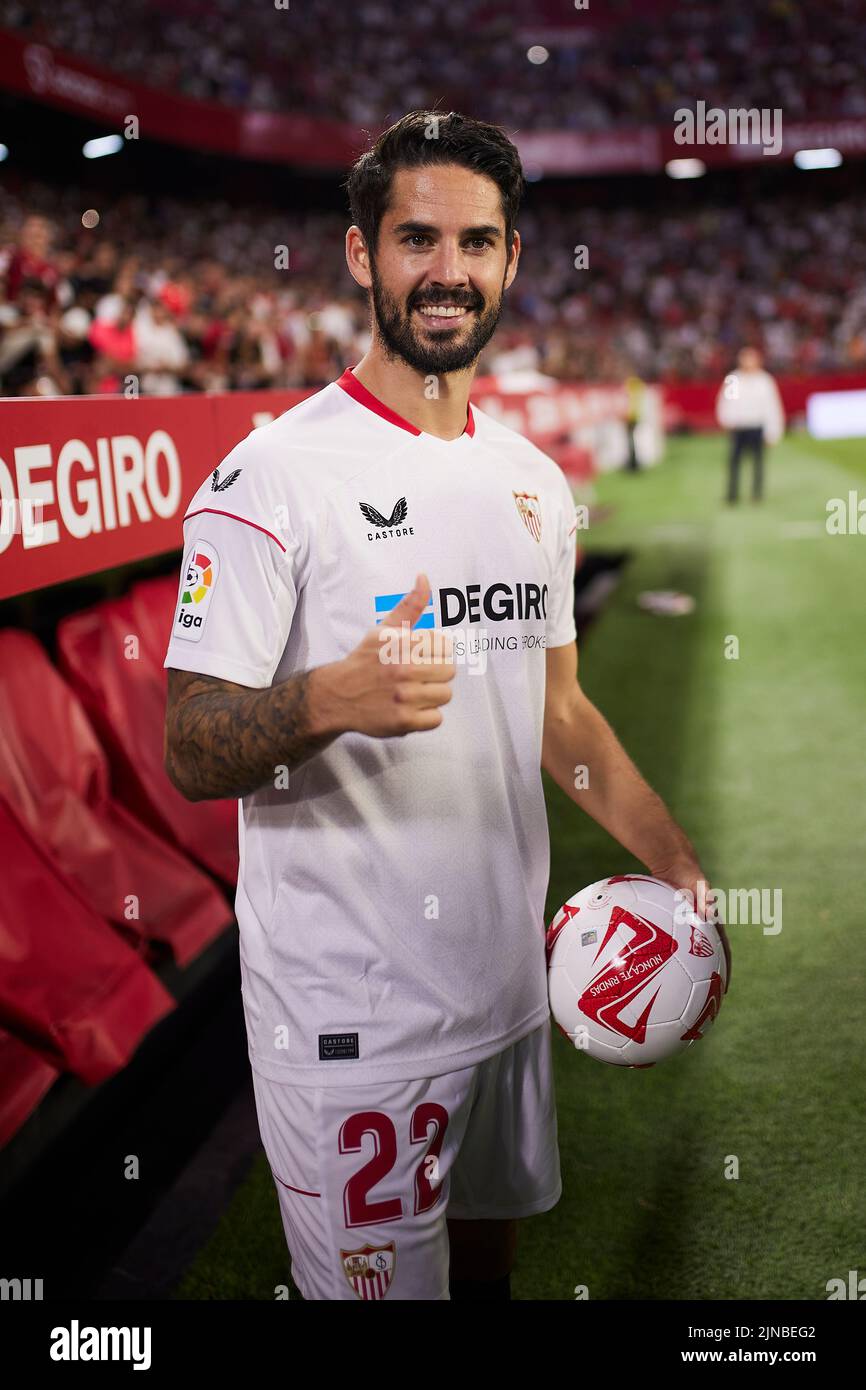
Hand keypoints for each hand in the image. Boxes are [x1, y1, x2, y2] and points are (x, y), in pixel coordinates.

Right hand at [311, 572, 455, 738]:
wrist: (337, 695)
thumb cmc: (365, 660)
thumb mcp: (384, 630)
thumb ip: (410, 606)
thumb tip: (424, 577)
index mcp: (403, 644)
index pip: (445, 646)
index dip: (433, 652)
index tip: (417, 657)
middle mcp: (404, 669)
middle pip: (449, 670)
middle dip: (435, 673)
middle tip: (415, 676)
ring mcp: (404, 696)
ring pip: (445, 694)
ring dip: (432, 695)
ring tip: (412, 693)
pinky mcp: (403, 721)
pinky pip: (436, 719)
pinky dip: (426, 717)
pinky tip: (409, 708)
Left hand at [654, 858, 731, 993]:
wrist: (674, 865)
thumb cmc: (689, 875)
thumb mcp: (699, 887)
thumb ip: (705, 899)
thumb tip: (709, 914)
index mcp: (711, 926)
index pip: (723, 952)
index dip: (725, 971)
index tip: (725, 989)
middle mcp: (700, 931)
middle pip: (705, 959)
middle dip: (706, 979)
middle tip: (702, 999)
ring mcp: (685, 930)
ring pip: (685, 956)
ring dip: (684, 973)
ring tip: (676, 994)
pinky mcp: (671, 926)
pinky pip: (667, 945)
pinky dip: (662, 958)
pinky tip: (648, 970)